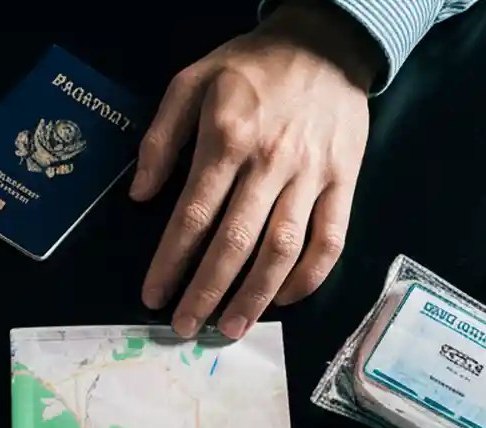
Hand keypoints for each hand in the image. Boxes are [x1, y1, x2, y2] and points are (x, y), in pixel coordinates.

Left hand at [129, 0, 378, 337]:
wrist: (325, 41)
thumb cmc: (250, 65)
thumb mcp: (191, 82)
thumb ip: (161, 138)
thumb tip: (141, 195)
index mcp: (227, 139)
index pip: (193, 216)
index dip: (171, 262)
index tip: (154, 295)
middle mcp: (269, 163)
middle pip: (235, 243)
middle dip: (207, 293)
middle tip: (185, 327)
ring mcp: (311, 175)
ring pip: (283, 250)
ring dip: (256, 296)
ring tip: (231, 328)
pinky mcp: (344, 181)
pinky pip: (331, 239)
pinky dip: (309, 277)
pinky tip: (284, 299)